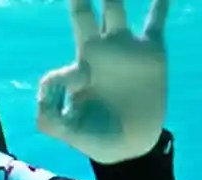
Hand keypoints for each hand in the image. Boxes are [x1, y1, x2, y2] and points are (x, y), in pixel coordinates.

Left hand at [36, 0, 170, 163]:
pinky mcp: (151, 53)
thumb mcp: (70, 133)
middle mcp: (98, 51)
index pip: (58, 73)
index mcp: (77, 70)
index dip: (58, 89)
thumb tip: (42, 100)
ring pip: (115, 9)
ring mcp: (125, 49)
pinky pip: (157, 21)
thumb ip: (50, 120)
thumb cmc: (98, 138)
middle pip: (81, 14)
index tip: (68, 110)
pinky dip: (160, 3)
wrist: (134, 143)